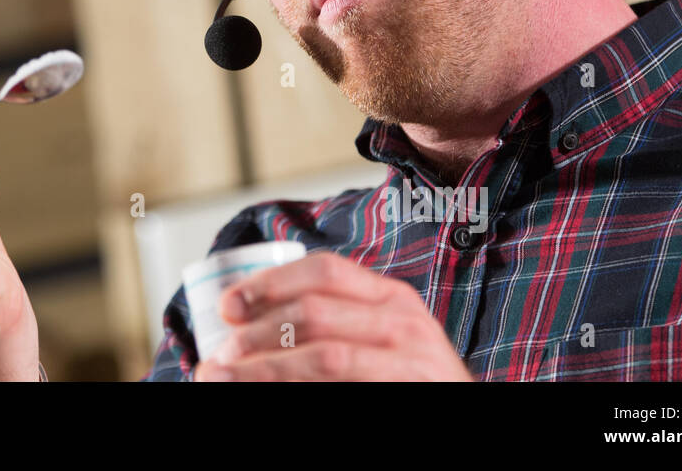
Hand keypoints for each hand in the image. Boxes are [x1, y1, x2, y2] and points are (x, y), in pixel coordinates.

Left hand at [192, 251, 472, 380]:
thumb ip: (330, 320)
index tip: (227, 304)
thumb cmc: (407, 376)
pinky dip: (296, 390)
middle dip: (257, 332)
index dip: (269, 283)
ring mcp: (411, 361)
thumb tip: (240, 322)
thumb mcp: (379, 335)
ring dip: (265, 368)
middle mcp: (403, 321)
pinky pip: (343, 388)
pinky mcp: (409, 391)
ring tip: (226, 377)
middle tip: (221, 353)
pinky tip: (272, 394)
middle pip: (315, 312)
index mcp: (390, 296)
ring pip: (323, 356)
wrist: (461, 410)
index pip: (323, 271)